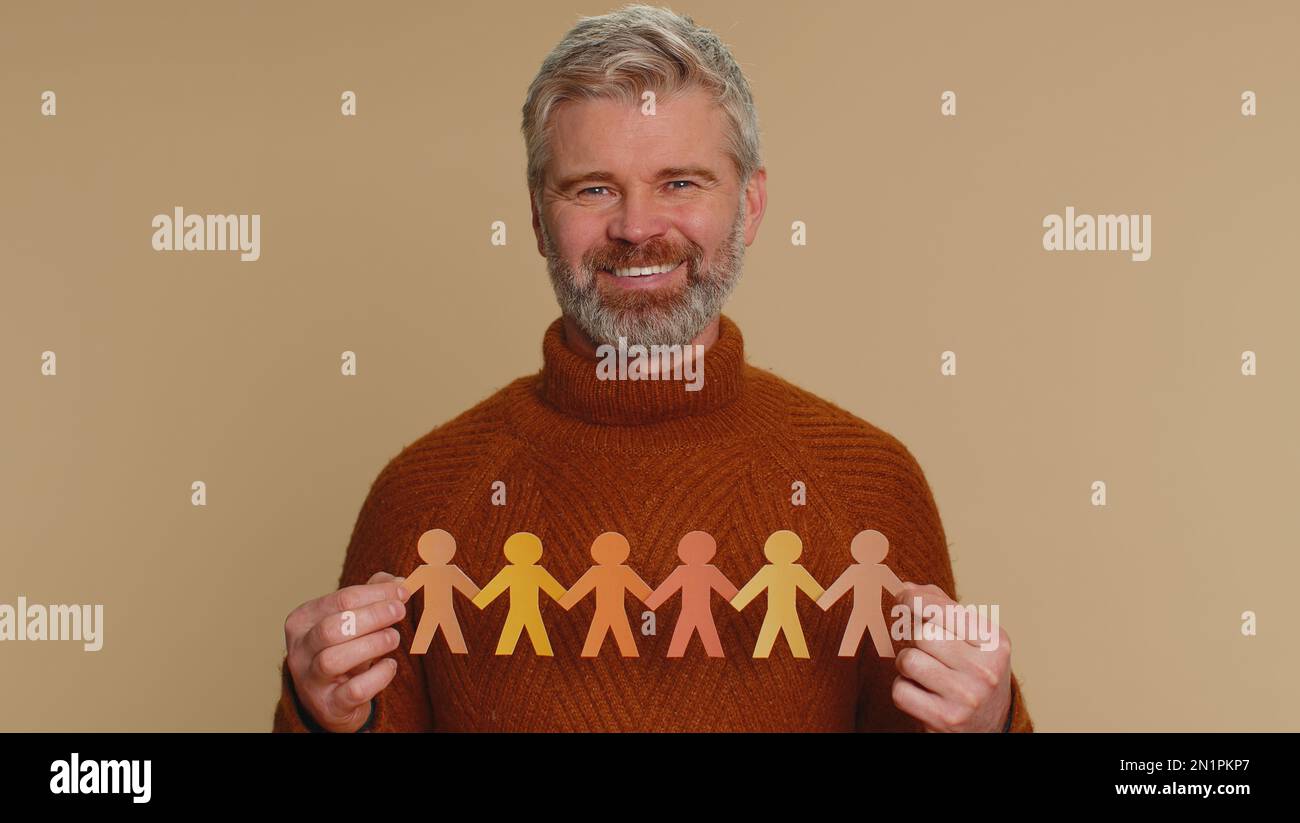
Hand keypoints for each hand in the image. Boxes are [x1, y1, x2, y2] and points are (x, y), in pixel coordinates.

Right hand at [283, 571, 409, 732]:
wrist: (332, 699)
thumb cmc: (344, 649)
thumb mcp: (351, 619)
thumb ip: (371, 595)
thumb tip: (398, 581)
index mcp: (302, 620)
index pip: (339, 599)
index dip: (375, 593)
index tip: (402, 591)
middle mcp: (299, 650)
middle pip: (332, 627)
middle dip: (372, 616)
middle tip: (399, 611)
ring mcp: (310, 680)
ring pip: (333, 660)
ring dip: (372, 644)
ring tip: (394, 638)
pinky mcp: (328, 705)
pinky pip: (353, 691)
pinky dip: (377, 676)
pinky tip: (390, 665)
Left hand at [890, 583, 1011, 731]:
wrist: (988, 726)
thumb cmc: (973, 671)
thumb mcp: (972, 636)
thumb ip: (941, 606)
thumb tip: (905, 587)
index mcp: (995, 642)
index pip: (941, 609)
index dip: (914, 599)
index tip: (903, 598)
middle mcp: (985, 670)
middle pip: (923, 634)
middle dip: (914, 638)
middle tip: (922, 647)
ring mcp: (966, 697)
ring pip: (908, 660)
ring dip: (907, 664)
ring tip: (924, 672)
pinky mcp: (945, 719)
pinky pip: (900, 691)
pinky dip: (904, 690)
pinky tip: (922, 693)